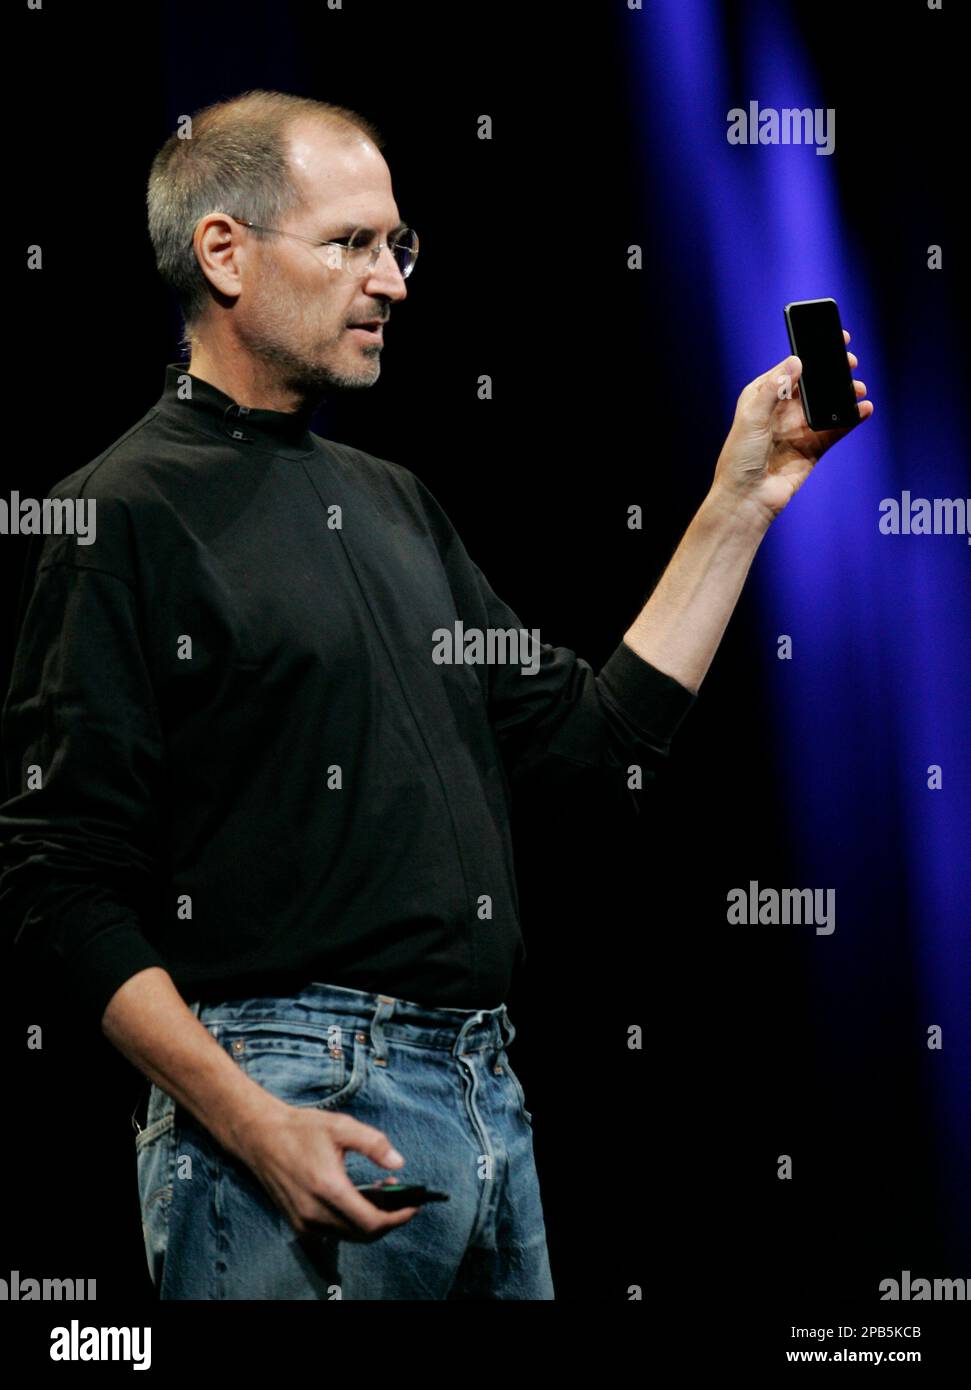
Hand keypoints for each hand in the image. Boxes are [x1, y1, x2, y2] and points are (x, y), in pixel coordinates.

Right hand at [237, 1101, 420, 1240]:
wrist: (261, 1137)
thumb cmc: (301, 1129)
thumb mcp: (341, 1126)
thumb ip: (374, 1144)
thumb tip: (399, 1163)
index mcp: (328, 1188)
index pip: (371, 1222)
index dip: (397, 1218)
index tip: (413, 1206)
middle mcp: (315, 1212)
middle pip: (363, 1234)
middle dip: (388, 1219)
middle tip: (400, 1198)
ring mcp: (304, 1222)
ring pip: (349, 1236)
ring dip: (369, 1221)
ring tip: (380, 1193)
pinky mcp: (298, 1224)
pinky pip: (333, 1234)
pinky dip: (350, 1223)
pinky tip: (357, 1200)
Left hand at [711, 330, 872, 525]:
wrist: (747, 499)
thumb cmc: (739, 459)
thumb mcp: (751, 418)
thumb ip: (773, 389)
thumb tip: (796, 361)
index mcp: (763, 397)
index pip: (790, 369)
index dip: (810, 355)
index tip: (831, 340)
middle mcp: (782, 410)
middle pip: (813, 385)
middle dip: (832, 372)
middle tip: (849, 362)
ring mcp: (799, 429)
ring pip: (827, 405)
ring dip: (844, 395)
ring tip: (858, 389)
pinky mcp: (813, 448)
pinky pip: (837, 429)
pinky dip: (852, 418)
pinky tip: (864, 410)